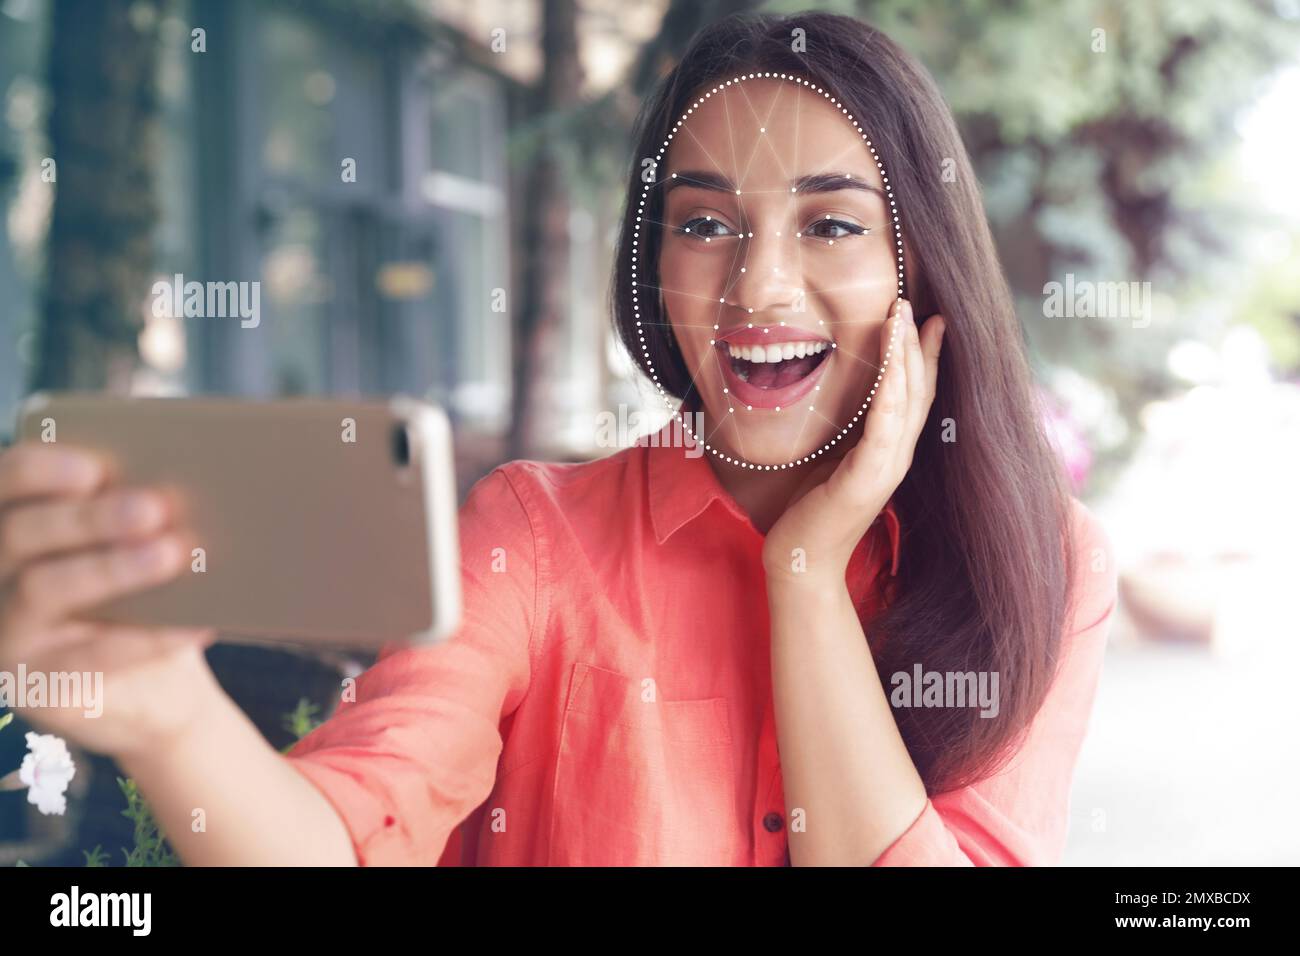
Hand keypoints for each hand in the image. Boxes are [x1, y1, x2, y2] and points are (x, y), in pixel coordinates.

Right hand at [0, 442, 220, 759]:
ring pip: (43, 589)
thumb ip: (132, 517)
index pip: (3, 484)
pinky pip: (87, 657)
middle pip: (19, 534)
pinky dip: (147, 638)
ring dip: (110, 567)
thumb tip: (176, 486)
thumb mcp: (129, 551)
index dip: (36, 471)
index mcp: (7, 526)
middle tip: (152, 507)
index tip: (92, 468)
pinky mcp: (34, 682)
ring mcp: (5, 633)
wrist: (149, 687)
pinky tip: (196, 624)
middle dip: (87, 518)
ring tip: (170, 554)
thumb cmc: (140, 596)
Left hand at [762, 298, 944, 585]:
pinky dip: (889, 390)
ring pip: (904, 400)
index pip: (915, 396)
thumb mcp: (833, 459)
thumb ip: (848, 432)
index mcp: (890, 451)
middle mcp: (897, 456)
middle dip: (917, 344)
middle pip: (917, 390)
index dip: (924, 357)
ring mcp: (887, 467)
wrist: (802, 559)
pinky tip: (891, 362)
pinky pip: (883, 425)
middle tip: (915, 303)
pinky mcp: (867, 478)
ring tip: (902, 315)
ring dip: (905, 354)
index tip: (929, 319)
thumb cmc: (811, 510)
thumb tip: (846, 400)